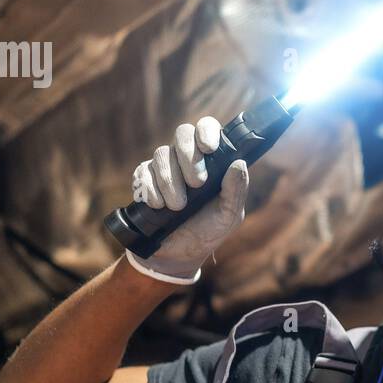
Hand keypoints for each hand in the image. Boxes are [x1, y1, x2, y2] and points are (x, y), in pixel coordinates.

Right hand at [124, 117, 248, 283]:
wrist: (179, 254)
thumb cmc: (208, 230)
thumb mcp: (229, 215)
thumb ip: (236, 190)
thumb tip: (239, 163)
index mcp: (211, 161)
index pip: (207, 128)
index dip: (206, 131)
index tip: (209, 148)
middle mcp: (187, 158)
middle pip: (182, 134)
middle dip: (189, 156)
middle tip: (197, 183)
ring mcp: (165, 167)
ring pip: (162, 154)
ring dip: (170, 181)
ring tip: (178, 206)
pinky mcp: (145, 179)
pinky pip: (143, 172)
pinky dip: (151, 189)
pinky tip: (158, 205)